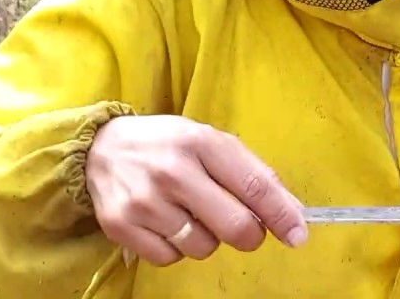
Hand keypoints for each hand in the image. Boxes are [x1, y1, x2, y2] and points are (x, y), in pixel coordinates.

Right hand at [86, 114, 307, 265]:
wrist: (101, 148)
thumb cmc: (168, 144)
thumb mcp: (211, 141)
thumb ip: (252, 173)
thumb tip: (292, 211)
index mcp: (201, 142)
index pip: (254, 186)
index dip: (282, 216)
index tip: (298, 235)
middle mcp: (173, 171)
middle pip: (235, 227)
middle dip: (249, 234)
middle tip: (243, 226)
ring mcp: (144, 201)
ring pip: (203, 247)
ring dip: (207, 238)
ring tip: (190, 213)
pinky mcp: (121, 227)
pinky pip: (170, 259)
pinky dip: (176, 248)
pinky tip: (166, 222)